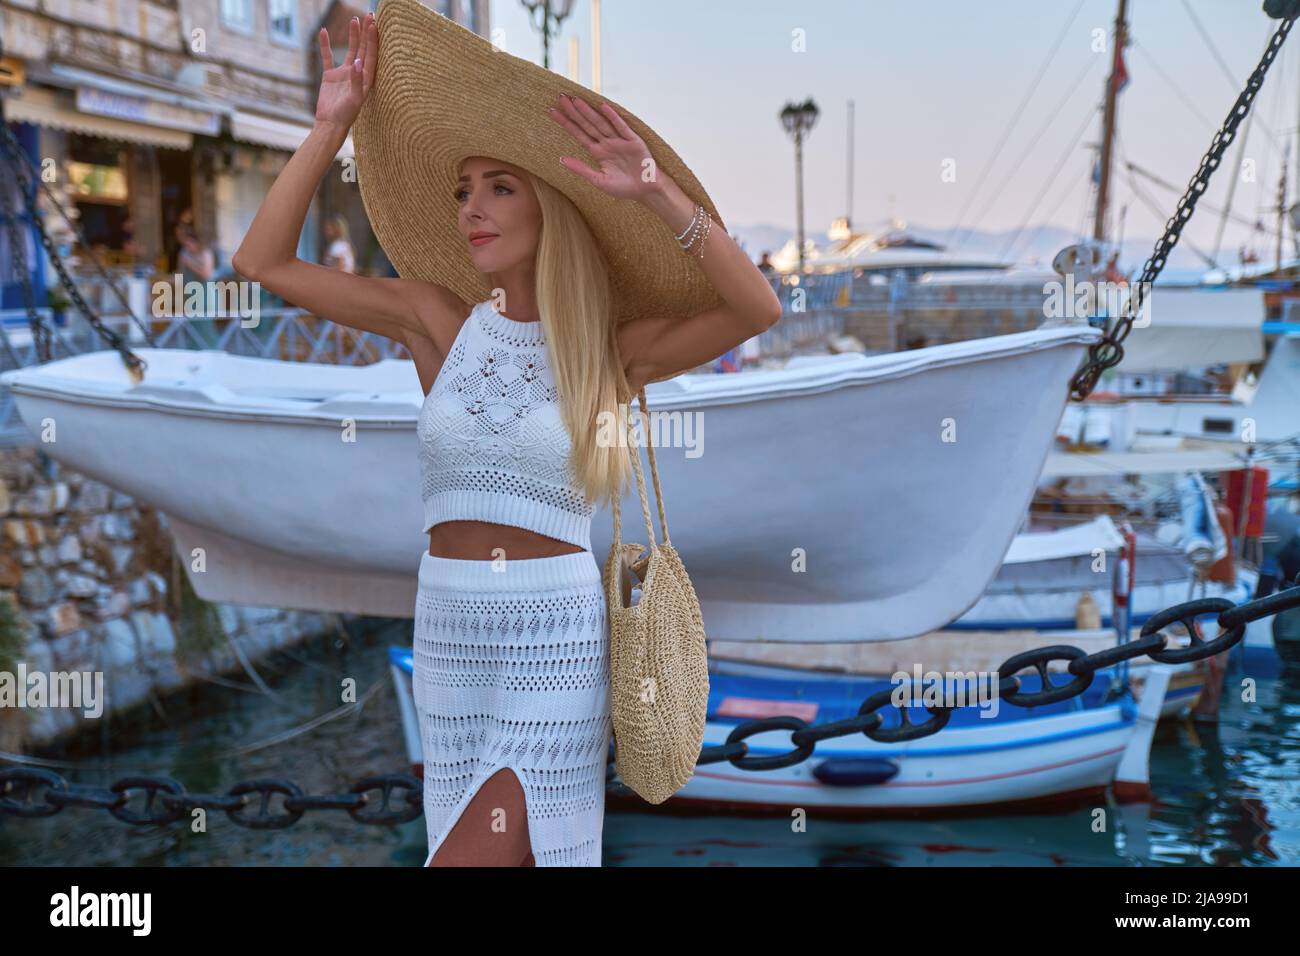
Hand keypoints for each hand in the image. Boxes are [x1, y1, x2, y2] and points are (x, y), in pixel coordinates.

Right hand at [315, 14, 376, 131]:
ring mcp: (344, 74)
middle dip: (367, 33)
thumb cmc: (346, 116)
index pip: (372, 55)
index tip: (374, 24)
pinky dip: (325, 45)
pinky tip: (323, 31)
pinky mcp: (330, 76)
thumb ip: (357, 81)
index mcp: (366, 79)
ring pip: (350, 50)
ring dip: (353, 35)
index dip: (373, 40)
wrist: (329, 124)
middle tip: (370, 15)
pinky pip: (327, 57)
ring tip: (354, 20)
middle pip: (364, 49)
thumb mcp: (354, 99)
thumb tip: (356, 62)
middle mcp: (357, 74)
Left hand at [549, 94, 664, 201]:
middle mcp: (607, 143)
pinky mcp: (633, 140)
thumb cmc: (623, 187)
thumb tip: (561, 159)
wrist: (646, 191)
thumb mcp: (598, 180)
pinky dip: (613, 117)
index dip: (566, 123)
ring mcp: (619, 140)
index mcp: (598, 152)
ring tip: (576, 100)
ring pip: (601, 123)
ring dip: (589, 112)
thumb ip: (581, 168)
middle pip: (587, 125)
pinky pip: (621, 127)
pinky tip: (603, 107)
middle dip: (574, 112)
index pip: (579, 134)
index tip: (553, 112)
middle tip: (561, 98)